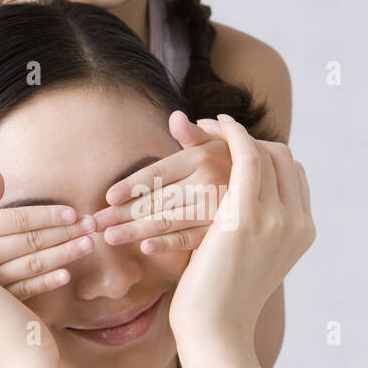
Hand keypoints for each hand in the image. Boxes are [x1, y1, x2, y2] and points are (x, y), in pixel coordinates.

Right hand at [0, 170, 97, 298]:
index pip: (17, 219)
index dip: (47, 214)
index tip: (72, 211)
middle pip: (29, 240)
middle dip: (65, 231)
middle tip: (92, 225)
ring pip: (31, 264)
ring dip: (64, 253)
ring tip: (88, 244)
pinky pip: (24, 291)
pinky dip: (46, 283)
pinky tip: (66, 275)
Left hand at [91, 111, 231, 253]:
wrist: (273, 194)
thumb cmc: (232, 167)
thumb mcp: (217, 146)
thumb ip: (193, 135)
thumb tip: (175, 118)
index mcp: (203, 156)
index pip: (159, 172)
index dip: (131, 185)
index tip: (108, 198)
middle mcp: (211, 180)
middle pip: (158, 198)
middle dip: (123, 212)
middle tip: (94, 224)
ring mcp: (218, 208)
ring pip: (168, 220)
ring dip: (136, 230)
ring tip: (109, 237)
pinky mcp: (223, 232)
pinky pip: (190, 239)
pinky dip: (167, 244)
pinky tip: (145, 249)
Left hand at [168, 115, 314, 358]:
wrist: (215, 332)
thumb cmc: (220, 302)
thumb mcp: (243, 256)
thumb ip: (250, 228)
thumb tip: (240, 212)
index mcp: (303, 232)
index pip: (293, 175)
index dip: (266, 154)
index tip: (237, 146)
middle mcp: (299, 222)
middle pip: (284, 159)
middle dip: (250, 139)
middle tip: (216, 129)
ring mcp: (279, 218)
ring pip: (266, 153)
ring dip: (234, 133)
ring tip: (206, 125)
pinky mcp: (249, 215)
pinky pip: (247, 157)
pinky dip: (230, 135)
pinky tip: (208, 126)